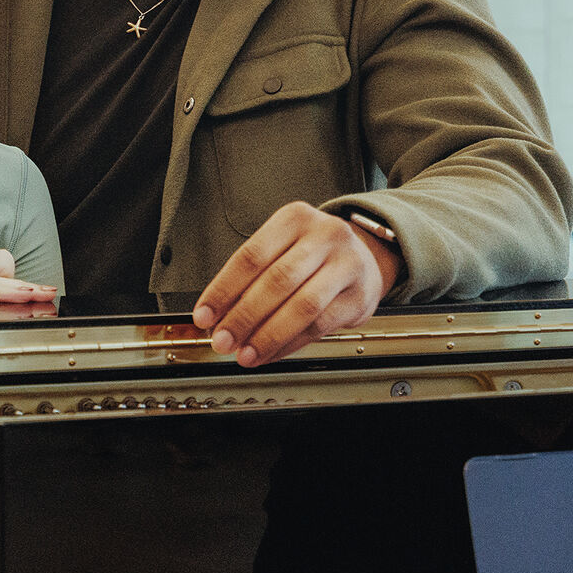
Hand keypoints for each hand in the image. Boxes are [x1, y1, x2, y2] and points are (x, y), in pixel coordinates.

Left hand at [192, 202, 402, 366]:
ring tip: (246, 353)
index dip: (223, 289)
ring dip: (268, 336)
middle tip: (223, 340)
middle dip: (244, 317)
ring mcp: (347, 265)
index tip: (205, 315)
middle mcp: (325, 236)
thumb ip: (252, 278)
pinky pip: (319, 326)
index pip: (251, 256)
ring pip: (302, 306)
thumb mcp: (284, 248)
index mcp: (295, 218)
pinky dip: (290, 344)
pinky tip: (271, 353)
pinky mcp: (360, 296)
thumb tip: (218, 316)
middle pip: (276, 281)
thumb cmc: (314, 255)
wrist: (366, 257)